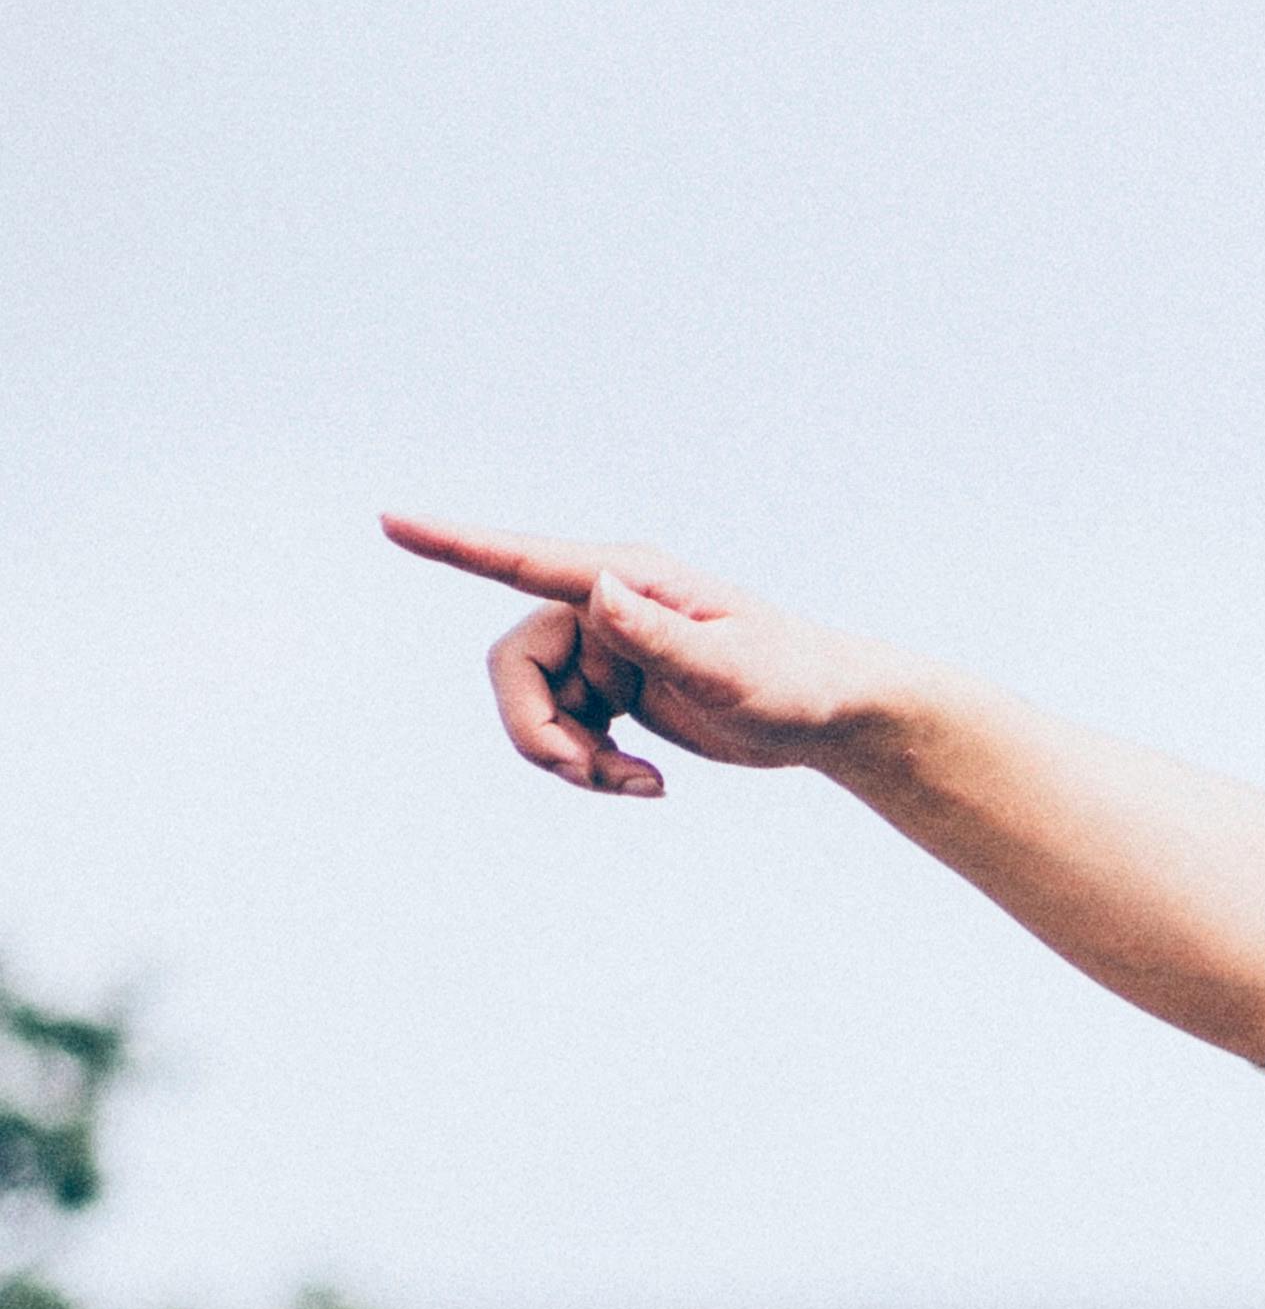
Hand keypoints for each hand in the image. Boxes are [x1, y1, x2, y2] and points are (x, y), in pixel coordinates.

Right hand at [380, 517, 905, 799]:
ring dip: (573, 761)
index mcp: (627, 580)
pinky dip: (594, 769)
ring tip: (638, 788)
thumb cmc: (793, 682)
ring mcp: (606, 647)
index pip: (525, 561)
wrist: (829, 713)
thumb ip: (659, 633)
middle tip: (586, 776)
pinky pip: (567, 732)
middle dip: (537, 732)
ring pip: (536, 708)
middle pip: (515, 667)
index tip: (392, 521)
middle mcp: (605, 605)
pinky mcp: (614, 687)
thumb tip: (596, 589)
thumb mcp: (729, 669)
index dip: (455, 546)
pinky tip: (651, 786)